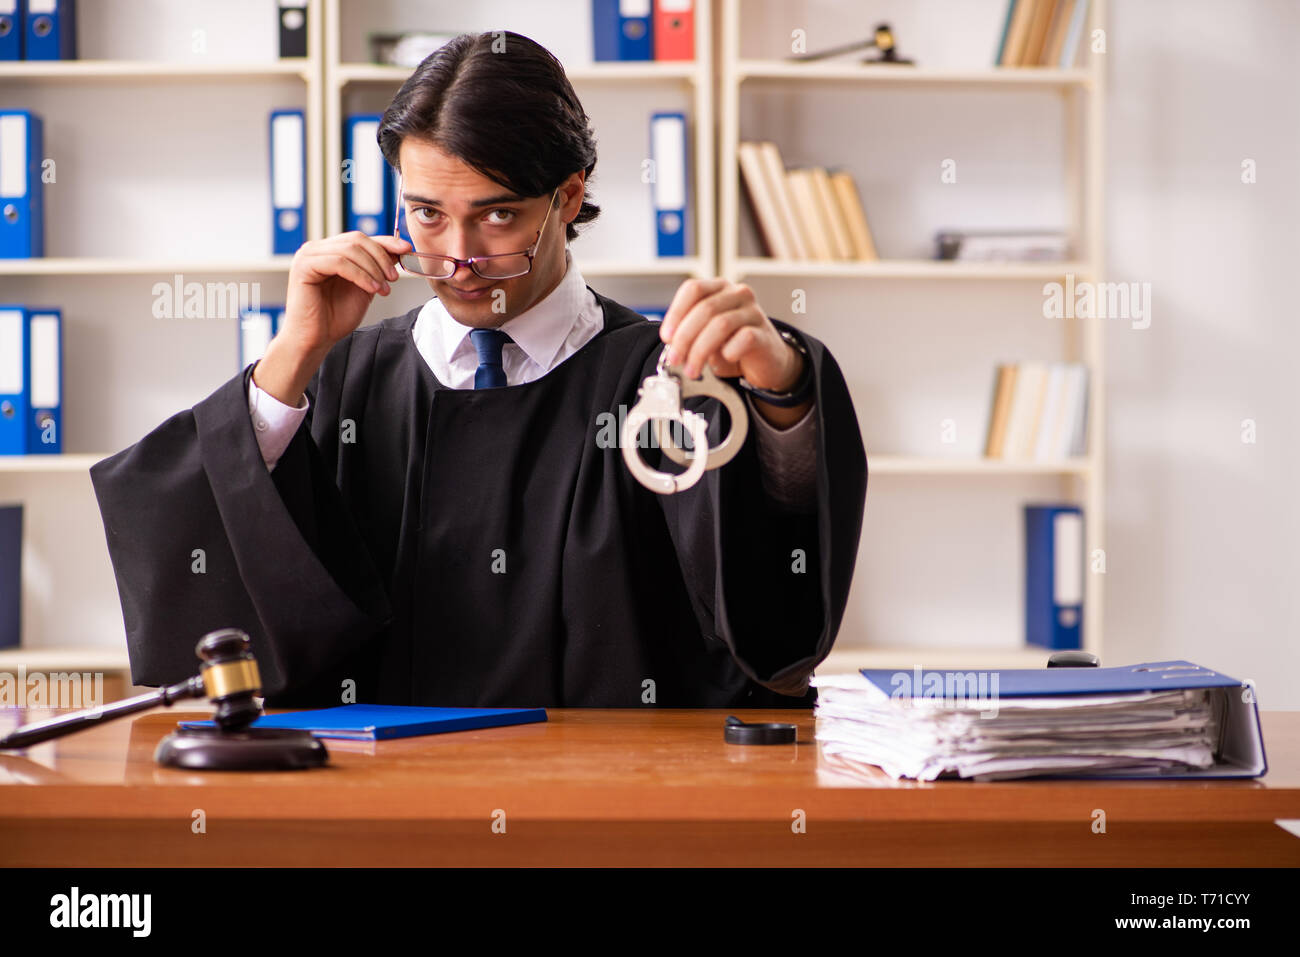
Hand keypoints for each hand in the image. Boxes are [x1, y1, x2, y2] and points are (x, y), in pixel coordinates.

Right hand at [254, 231, 410, 406]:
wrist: (316, 339)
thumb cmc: (336, 317)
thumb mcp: (365, 287)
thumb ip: (376, 268)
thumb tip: (398, 250)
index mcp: (330, 251)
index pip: (361, 238)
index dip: (386, 242)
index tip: (407, 249)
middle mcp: (317, 248)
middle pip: (357, 240)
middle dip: (381, 258)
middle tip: (394, 278)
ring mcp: (308, 255)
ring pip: (350, 249)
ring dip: (373, 269)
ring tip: (383, 289)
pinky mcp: (303, 266)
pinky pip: (338, 262)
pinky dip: (360, 274)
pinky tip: (371, 289)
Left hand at [658, 278, 809, 425]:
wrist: (766, 361)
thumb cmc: (733, 345)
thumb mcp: (705, 336)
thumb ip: (690, 334)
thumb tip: (673, 345)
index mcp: (719, 289)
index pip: (693, 289)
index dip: (676, 313)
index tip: (667, 337)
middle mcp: (737, 294)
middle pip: (705, 309)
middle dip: (684, 338)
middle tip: (675, 359)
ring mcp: (753, 311)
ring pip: (721, 324)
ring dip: (700, 350)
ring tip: (692, 370)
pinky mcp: (764, 332)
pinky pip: (744, 338)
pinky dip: (730, 351)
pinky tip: (725, 359)